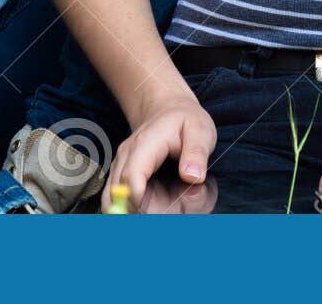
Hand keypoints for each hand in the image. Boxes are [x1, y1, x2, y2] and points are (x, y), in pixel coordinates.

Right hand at [104, 94, 215, 212]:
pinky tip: (169, 201)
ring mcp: (121, 167)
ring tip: (179, 201)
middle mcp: (126, 157)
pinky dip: (147, 210)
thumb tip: (192, 177)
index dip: (138, 199)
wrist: (168, 109)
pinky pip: (127, 203)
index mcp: (144, 144)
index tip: (161, 213)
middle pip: (123, 195)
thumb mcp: (200, 129)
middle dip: (153, 211)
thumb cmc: (185, 120)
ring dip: (149, 212)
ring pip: (122, 203)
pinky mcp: (123, 177)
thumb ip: (197, 153)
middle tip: (185, 205)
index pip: (131, 175)